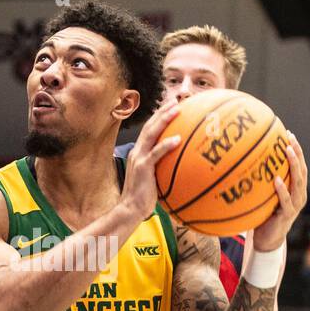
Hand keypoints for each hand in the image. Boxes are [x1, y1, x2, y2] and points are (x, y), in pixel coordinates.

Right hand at [120, 97, 183, 219]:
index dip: (160, 116)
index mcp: (139, 152)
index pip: (149, 129)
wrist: (130, 209)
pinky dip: (166, 145)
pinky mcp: (142, 168)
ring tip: (177, 110)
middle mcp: (137, 151)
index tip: (172, 106)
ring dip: (164, 120)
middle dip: (162, 111)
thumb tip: (179, 164)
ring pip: (151, 134)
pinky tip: (177, 139)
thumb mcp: (153, 178)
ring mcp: (139, 158)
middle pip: (150, 126)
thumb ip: (162, 168)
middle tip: (175, 101)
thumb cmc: (144, 197)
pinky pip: (156, 153)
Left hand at [252, 137, 307, 251]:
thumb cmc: (263, 215)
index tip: (288, 134)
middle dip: (297, 152)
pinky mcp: (288, 215)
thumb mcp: (263, 195)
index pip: (299, 165)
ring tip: (287, 151)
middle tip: (290, 138)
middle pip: (302, 170)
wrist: (267, 240)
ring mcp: (295, 205)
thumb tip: (242, 161)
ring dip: (293, 165)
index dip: (296, 150)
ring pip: (298, 182)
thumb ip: (261, 181)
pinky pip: (286, 200)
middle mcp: (299, 195)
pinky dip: (282, 189)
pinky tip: (276, 179)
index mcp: (296, 189)